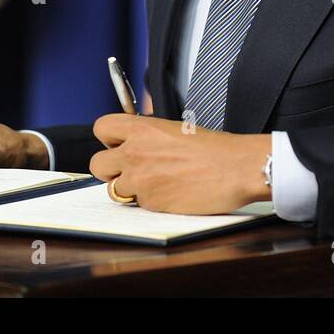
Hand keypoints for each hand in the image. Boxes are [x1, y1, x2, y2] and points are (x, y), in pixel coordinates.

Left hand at [89, 114, 270, 213]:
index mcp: (141, 129)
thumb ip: (149, 136)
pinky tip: (169, 194)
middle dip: (111, 169)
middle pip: (97, 164)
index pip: (101, 129)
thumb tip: (138, 143)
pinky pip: (137, 204)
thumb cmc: (215, 149)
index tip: (119, 145)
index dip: (109, 139)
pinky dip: (149, 202)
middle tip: (130, 170)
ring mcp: (140, 180)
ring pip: (113, 189)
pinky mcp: (150, 203)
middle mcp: (134, 153)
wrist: (236, 168)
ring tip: (154, 184)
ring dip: (128, 189)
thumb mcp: (176, 129)